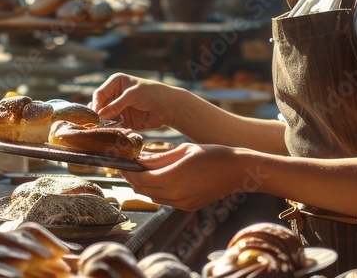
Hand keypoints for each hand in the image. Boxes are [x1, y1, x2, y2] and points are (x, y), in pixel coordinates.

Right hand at [91, 72, 185, 129]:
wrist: (169, 107)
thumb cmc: (153, 93)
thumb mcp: (133, 95)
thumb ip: (117, 105)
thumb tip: (100, 115)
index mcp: (116, 83)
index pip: (99, 94)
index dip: (96, 104)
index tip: (96, 115)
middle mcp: (115, 96)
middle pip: (100, 107)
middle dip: (98, 115)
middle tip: (97, 124)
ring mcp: (119, 109)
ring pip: (105, 118)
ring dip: (104, 124)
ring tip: (104, 129)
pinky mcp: (124, 121)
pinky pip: (114, 126)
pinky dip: (112, 129)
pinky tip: (113, 132)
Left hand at [121, 144, 241, 210]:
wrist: (236, 171)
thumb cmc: (212, 154)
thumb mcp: (182, 150)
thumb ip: (158, 157)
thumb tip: (138, 160)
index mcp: (172, 178)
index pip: (139, 178)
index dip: (126, 171)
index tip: (119, 162)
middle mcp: (175, 195)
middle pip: (142, 190)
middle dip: (131, 179)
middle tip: (125, 166)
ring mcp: (182, 203)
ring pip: (152, 196)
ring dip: (143, 185)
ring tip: (140, 171)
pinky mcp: (188, 206)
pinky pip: (164, 200)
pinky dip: (156, 190)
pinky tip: (157, 178)